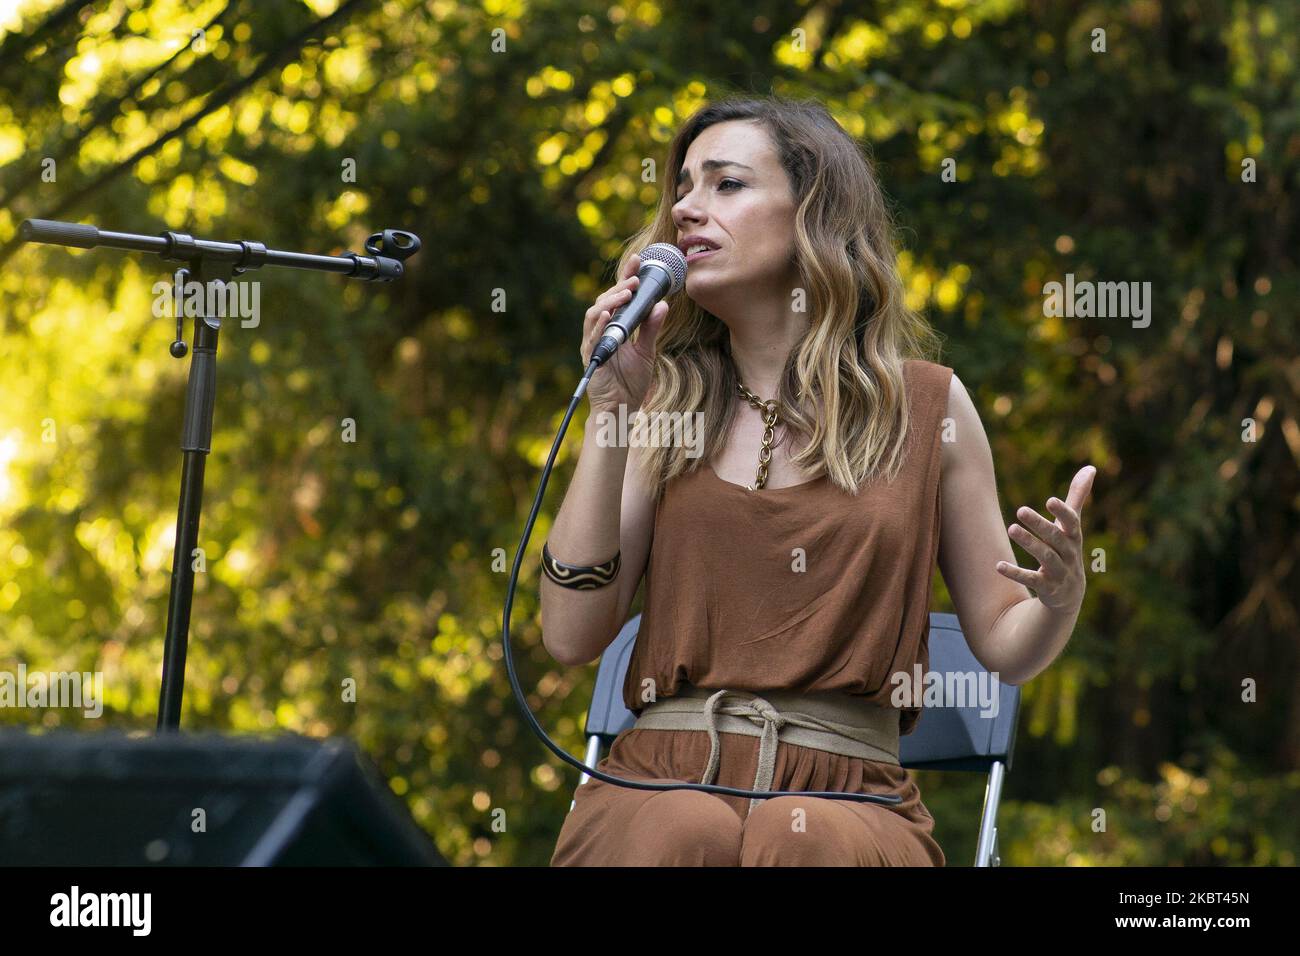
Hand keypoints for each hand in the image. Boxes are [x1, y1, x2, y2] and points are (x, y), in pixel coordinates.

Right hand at [581, 252, 668, 413]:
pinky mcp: (591, 357)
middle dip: (620, 287)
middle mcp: (601, 331)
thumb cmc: (630, 381)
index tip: (637, 260)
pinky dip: (599, 325)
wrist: (620, 408)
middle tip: (636, 279)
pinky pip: (592, 337)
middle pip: (605, 300)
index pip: (619, 296)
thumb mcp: (646, 350)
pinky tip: (607, 315)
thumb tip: (663, 305)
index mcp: (615, 326)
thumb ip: (652, 328)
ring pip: (595, 314)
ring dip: (610, 301)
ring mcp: (594, 343)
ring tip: (626, 293)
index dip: (626, 277)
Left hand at [996, 465, 1096, 613]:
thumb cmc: (1068, 550)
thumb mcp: (1073, 526)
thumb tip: (1090, 467)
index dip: (1063, 512)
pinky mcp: (1046, 587)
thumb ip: (1078, 497)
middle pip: (1055, 538)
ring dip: (1029, 543)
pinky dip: (1015, 573)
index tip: (1050, 500)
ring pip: (1045, 557)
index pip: (1072, 523)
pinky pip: (1031, 580)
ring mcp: (1059, 572)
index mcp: (1074, 538)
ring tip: (1011, 528)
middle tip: (1020, 510)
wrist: (1070, 594)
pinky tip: (998, 565)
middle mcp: (1069, 554)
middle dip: (1040, 525)